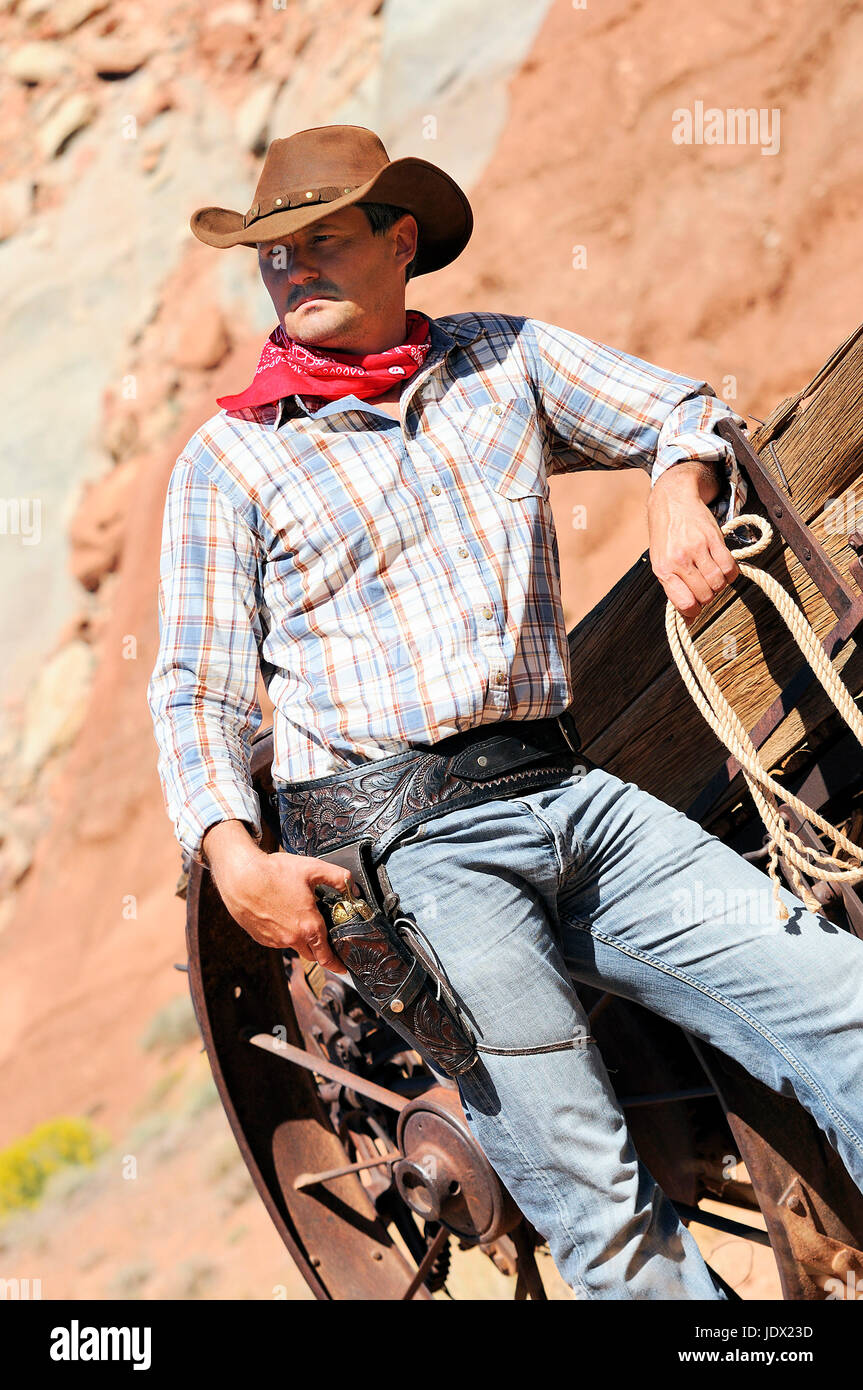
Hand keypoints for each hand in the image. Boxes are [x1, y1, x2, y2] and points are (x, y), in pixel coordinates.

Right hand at [202, 820, 350, 971]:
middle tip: (324, 936)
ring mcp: (274, 940)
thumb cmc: (274, 872)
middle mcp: (292, 938)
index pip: (327, 957)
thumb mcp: (313, 869)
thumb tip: (351, 886)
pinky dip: (283, 932)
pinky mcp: (260, 937)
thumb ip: (338, 878)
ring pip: (294, 945)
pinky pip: (278, 940)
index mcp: (309, 926)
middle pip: (312, 954)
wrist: (240, 876)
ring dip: (300, 937)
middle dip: (320, 949)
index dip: (337, 965)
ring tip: (298, 914)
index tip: (342, 968)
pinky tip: (281, 912)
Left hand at [648, 466, 739, 619]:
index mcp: (663, 569)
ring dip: (720, 586)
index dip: (694, 611)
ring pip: (719, 583)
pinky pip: (729, 567)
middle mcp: (679, 560)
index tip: (696, 607)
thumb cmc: (666, 536)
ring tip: (713, 577)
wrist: (672, 501)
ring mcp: (697, 549)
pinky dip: (730, 574)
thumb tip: (689, 621)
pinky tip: (723, 569)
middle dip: (708, 598)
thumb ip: (674, 589)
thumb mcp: (661, 562)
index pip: (684, 603)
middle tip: (705, 588)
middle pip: (705, 595)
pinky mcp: (713, 539)